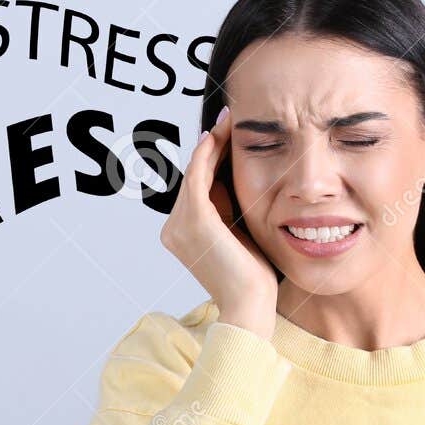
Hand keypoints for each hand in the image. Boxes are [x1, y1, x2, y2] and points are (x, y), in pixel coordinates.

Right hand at [159, 105, 278, 336]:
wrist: (250, 305)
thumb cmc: (251, 278)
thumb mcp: (238, 237)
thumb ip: (230, 211)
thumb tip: (237, 180)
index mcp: (180, 234)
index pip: (196, 188)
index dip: (209, 159)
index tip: (225, 135)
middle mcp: (173, 229)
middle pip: (194, 177)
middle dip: (210, 146)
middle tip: (227, 120)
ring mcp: (180, 224)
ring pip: (195, 173)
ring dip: (211, 144)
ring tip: (227, 122)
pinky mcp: (195, 220)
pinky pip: (198, 176)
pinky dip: (207, 154)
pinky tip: (218, 136)